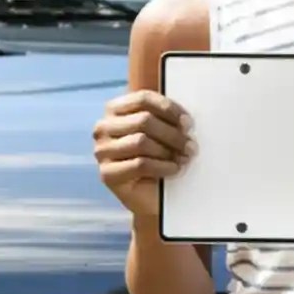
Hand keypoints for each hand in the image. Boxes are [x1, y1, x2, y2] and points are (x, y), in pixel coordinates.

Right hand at [93, 89, 196, 216]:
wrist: (151, 195)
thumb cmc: (159, 157)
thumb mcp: (162, 131)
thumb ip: (167, 118)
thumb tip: (184, 120)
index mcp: (115, 109)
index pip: (143, 99)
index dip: (168, 108)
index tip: (188, 122)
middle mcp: (103, 127)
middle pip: (144, 120)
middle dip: (173, 133)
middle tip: (191, 145)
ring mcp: (102, 151)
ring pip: (141, 142)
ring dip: (169, 150)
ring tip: (185, 158)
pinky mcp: (107, 174)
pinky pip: (140, 164)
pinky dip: (162, 166)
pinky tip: (174, 169)